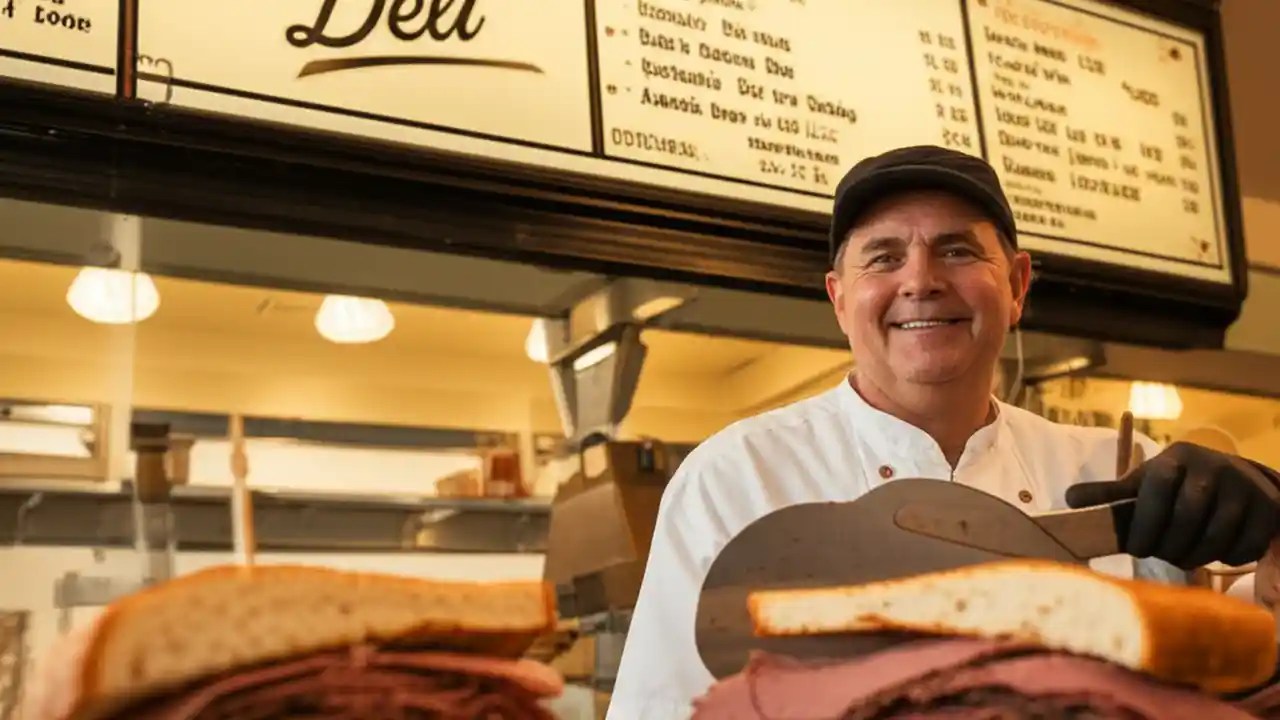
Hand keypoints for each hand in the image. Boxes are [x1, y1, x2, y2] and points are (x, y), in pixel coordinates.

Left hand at [1065, 442, 1279, 569]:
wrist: (1238, 481)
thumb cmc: (1178, 488)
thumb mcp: (1145, 485)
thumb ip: (1110, 495)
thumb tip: (1069, 500)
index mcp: (1176, 458)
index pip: (1155, 490)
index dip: (1143, 525)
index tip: (1136, 548)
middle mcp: (1212, 466)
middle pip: (1186, 518)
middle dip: (1168, 546)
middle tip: (1160, 555)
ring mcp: (1244, 487)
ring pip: (1215, 536)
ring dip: (1194, 556)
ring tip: (1182, 556)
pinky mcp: (1268, 509)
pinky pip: (1244, 547)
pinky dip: (1227, 558)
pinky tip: (1215, 551)